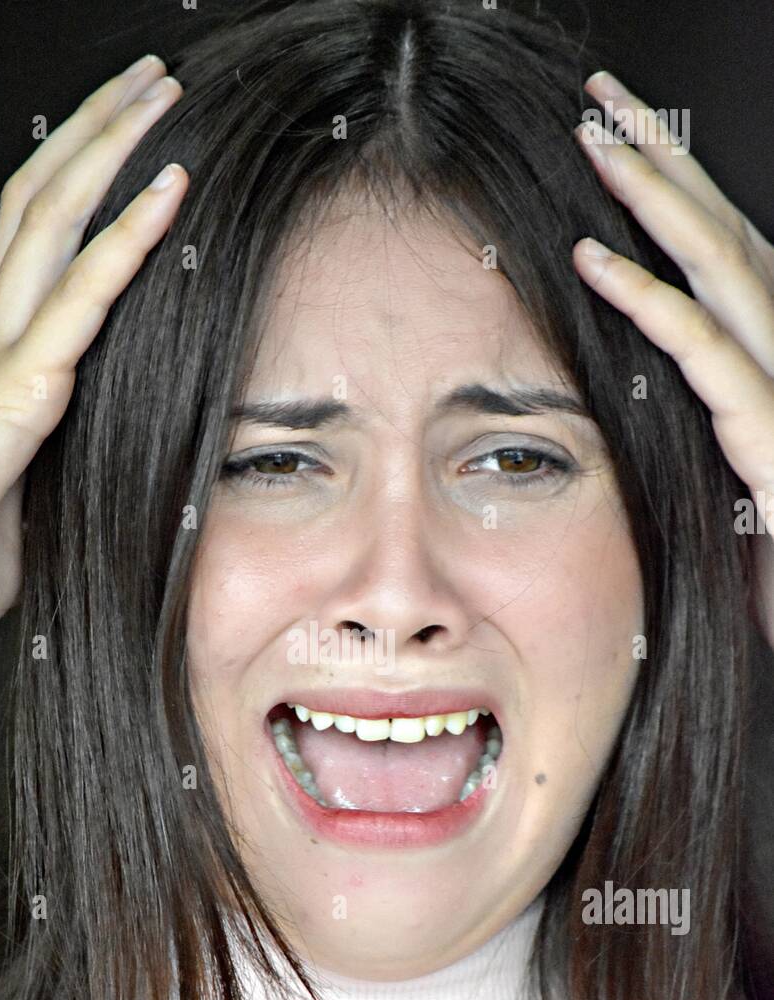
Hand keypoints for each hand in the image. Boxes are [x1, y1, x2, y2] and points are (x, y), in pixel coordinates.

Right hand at [0, 54, 187, 666]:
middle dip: (94, 130)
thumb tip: (123, 452)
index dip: (78, 178)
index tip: (131, 139)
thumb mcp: (23, 493)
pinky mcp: (14, 395)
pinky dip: (128, 240)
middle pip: (38, 202)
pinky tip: (170, 191)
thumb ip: (61, 453)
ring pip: (51, 220)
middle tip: (150, 78)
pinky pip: (79, 300)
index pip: (34, 242)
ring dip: (109, 147)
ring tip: (161, 93)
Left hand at [572, 69, 773, 648]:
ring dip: (656, 198)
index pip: (724, 247)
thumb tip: (642, 371)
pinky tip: (592, 259)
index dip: (676, 184)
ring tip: (595, 143)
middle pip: (726, 232)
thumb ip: (698, 408)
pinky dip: (648, 300)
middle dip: (666, 158)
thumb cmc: (773, 556)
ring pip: (722, 268)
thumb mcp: (728, 468)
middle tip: (602, 94)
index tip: (620, 130)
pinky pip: (705, 352)